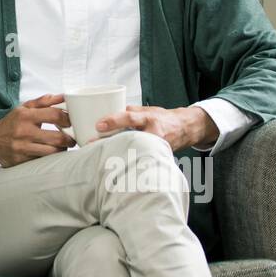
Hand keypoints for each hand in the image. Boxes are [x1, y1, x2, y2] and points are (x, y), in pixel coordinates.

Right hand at [0, 93, 76, 166]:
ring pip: (53, 152)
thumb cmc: (11, 123)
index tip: (71, 122)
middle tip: (72, 139)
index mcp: (25, 116)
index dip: (68, 119)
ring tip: (63, 146)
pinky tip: (51, 152)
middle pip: (57, 137)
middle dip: (69, 139)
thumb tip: (63, 96)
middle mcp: (24, 132)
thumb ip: (44, 102)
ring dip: (62, 149)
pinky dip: (51, 157)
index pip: (55, 115)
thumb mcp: (24, 108)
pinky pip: (43, 160)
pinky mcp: (22, 161)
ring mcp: (23, 148)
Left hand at [85, 104, 215, 151]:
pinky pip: (139, 159)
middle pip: (128, 138)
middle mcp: (153, 133)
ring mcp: (155, 147)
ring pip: (133, 151)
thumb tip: (110, 110)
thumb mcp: (148, 109)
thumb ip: (130, 111)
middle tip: (91, 144)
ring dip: (116, 153)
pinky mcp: (155, 157)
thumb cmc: (164, 118)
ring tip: (98, 157)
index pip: (130, 118)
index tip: (98, 125)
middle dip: (109, 142)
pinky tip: (114, 167)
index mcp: (149, 119)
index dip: (114, 121)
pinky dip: (127, 162)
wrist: (185, 129)